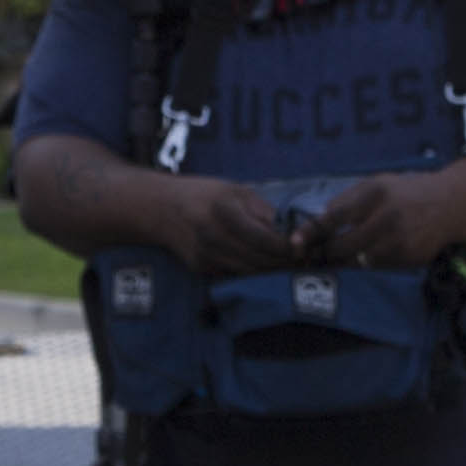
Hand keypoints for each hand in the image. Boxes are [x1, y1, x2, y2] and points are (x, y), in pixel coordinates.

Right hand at [169, 176, 300, 278]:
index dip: (287, 247)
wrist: (163, 209)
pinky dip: (252, 272)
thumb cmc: (205, 194)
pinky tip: (263, 265)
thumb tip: (290, 233)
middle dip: (284, 262)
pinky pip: (235, 274)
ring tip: (287, 265)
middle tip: (302, 261)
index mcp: (223, 210)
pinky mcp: (201, 268)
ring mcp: (205, 255)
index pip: (263, 238)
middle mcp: (212, 235)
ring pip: (249, 272)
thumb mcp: (236, 191)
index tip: (302, 248)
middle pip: (258, 259)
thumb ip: (263, 211)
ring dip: (271, 271)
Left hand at [303, 171, 451, 271]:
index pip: (334, 217)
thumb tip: (320, 218)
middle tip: (316, 255)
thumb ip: (347, 198)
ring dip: (347, 261)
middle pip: (343, 246)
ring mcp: (400, 241)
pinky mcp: (410, 258)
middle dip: (326, 252)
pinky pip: (379, 267)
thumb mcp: (377, 182)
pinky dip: (370, 263)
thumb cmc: (407, 190)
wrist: (452, 203)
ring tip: (342, 256)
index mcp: (376, 194)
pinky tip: (372, 254)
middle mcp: (387, 218)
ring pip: (359, 261)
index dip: (311, 232)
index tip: (294, 243)